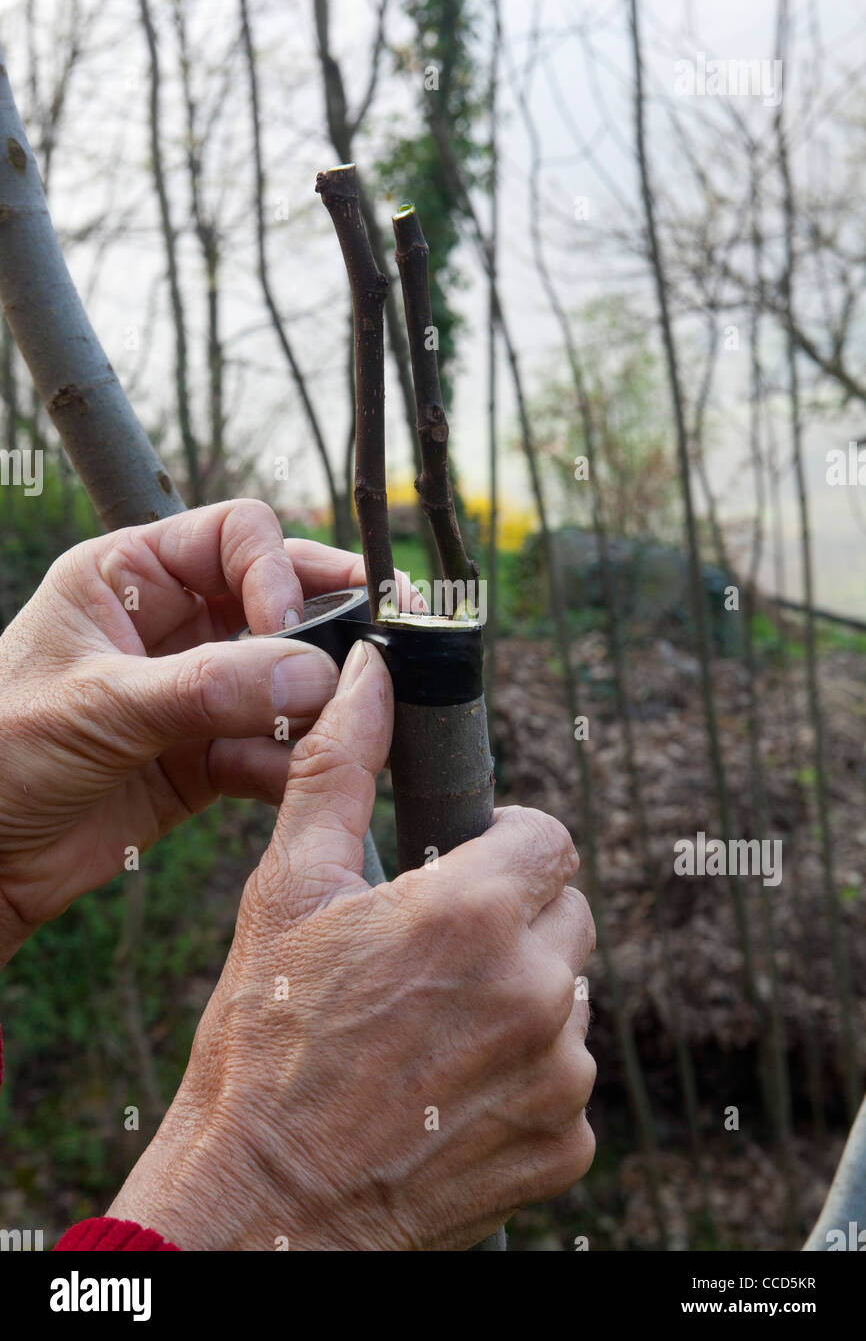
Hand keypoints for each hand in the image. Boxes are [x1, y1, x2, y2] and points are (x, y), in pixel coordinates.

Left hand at [0, 499, 414, 958]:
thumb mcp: (97, 705)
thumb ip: (206, 687)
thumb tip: (312, 675)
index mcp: (130, 575)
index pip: (237, 535)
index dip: (278, 573)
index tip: (288, 631)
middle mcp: (172, 624)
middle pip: (281, 599)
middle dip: (327, 626)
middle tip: (381, 645)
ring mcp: (197, 692)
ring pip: (289, 679)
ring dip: (317, 704)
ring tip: (339, 727)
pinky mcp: (209, 757)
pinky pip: (275, 748)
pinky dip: (294, 763)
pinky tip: (299, 777)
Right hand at [110, 640, 595, 1250]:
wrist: (261, 1209)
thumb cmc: (263, 1046)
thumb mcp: (288, 890)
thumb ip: (339, 770)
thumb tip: (368, 676)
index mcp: (475, 912)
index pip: (551, 837)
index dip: (505, 844)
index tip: (463, 869)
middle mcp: (535, 989)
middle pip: (566, 913)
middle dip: (512, 918)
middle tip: (433, 954)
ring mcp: (558, 1073)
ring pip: (568, 995)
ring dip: (518, 997)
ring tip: (431, 1030)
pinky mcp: (565, 1143)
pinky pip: (565, 1079)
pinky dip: (521, 1078)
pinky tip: (448, 1093)